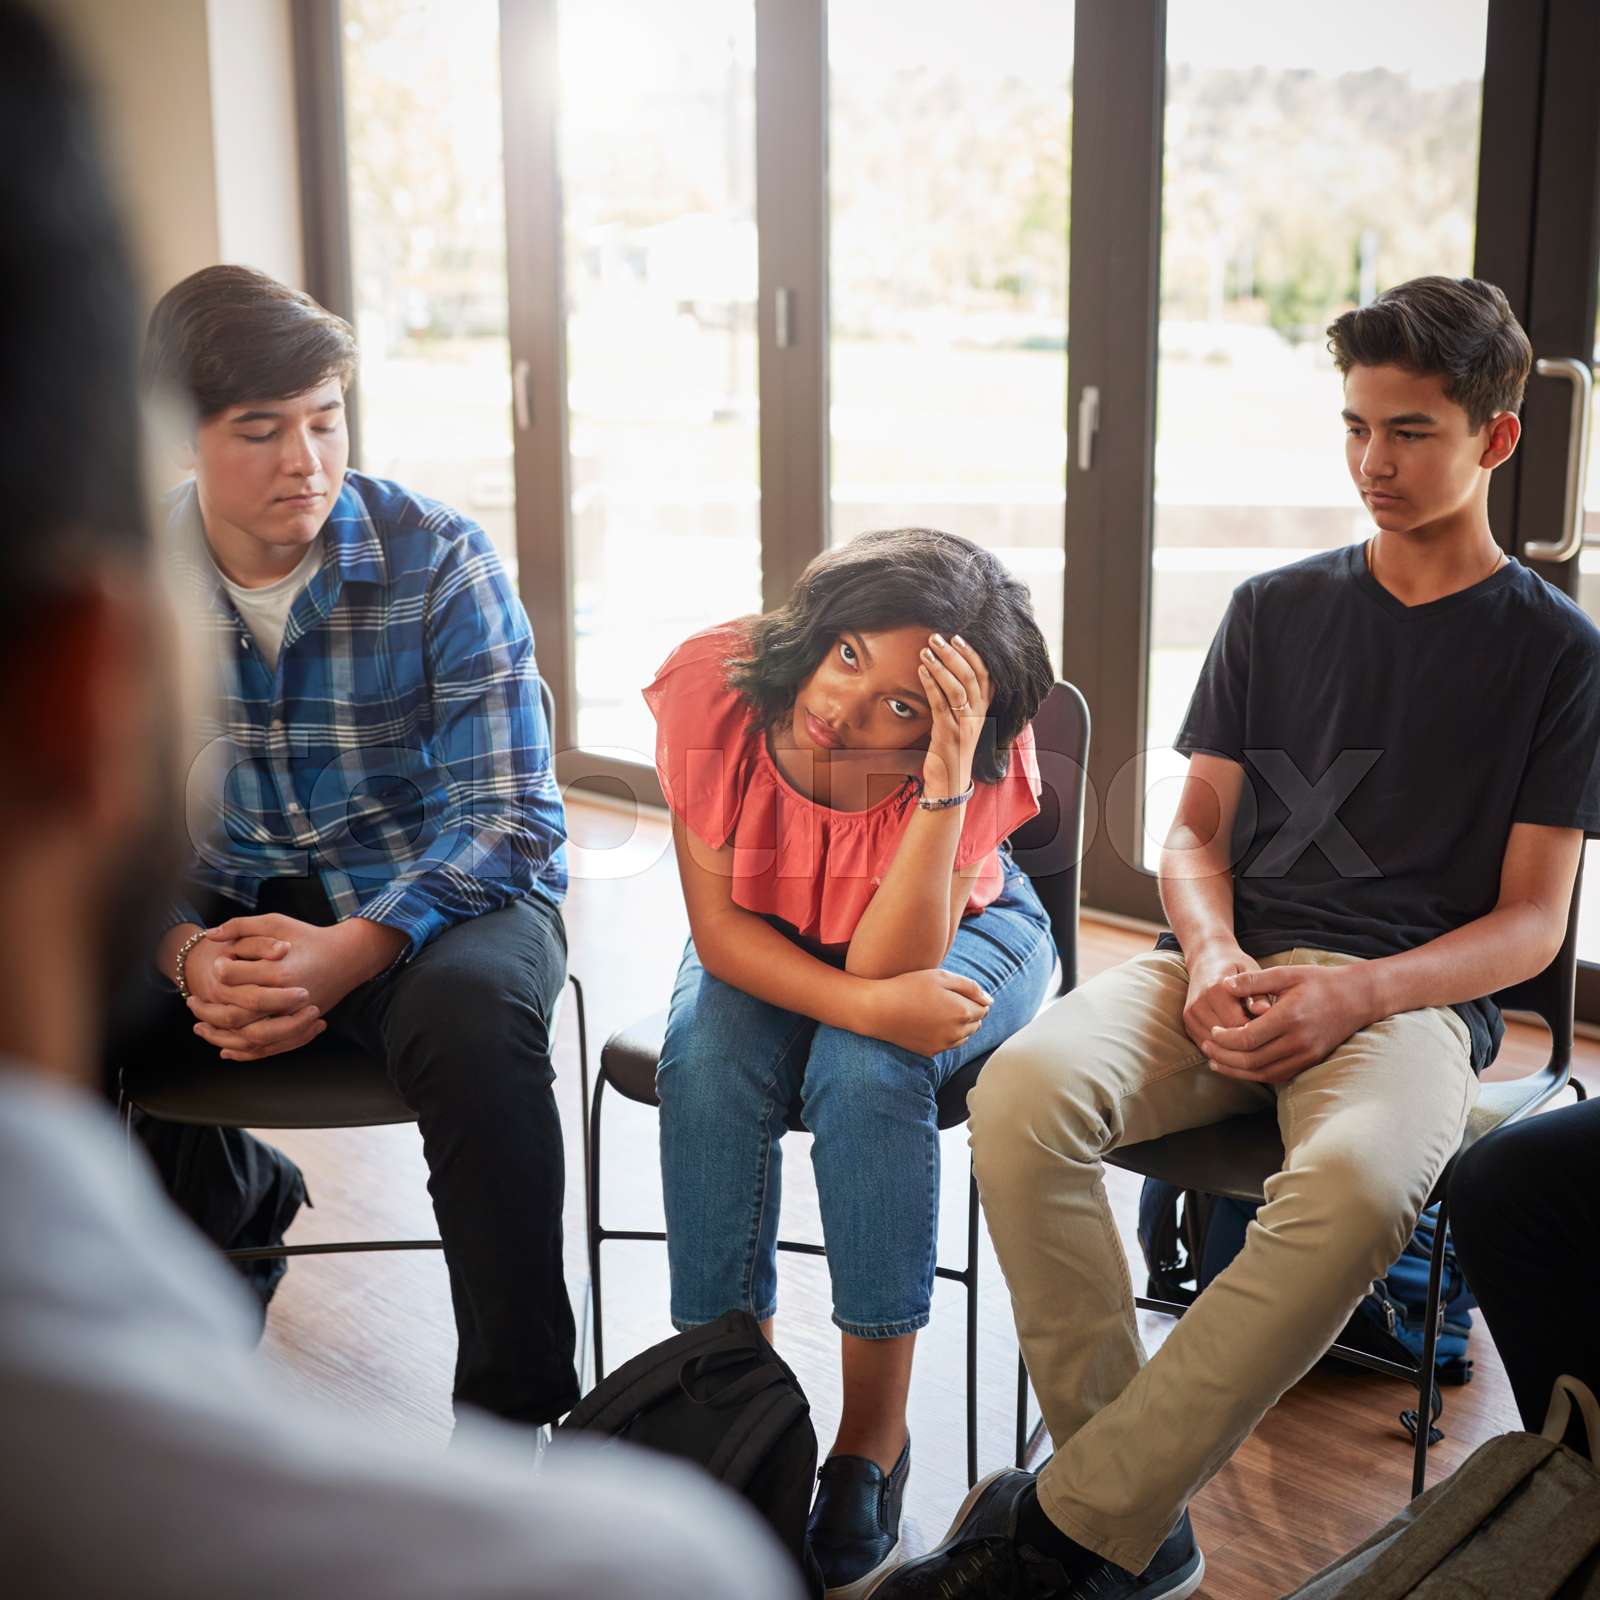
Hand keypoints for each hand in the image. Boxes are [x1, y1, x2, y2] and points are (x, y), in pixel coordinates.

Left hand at [187, 913, 403, 1061]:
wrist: (349, 956)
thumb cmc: (309, 937)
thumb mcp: (277, 922)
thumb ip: (242, 926)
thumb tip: (211, 936)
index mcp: (280, 971)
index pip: (234, 978)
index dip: (218, 972)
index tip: (213, 966)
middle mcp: (287, 998)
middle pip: (236, 1014)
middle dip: (207, 1010)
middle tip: (191, 1003)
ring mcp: (295, 1016)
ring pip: (249, 1037)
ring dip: (219, 1036)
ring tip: (200, 1028)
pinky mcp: (300, 1026)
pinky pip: (269, 1048)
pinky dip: (244, 1053)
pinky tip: (225, 1049)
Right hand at [861, 968, 992, 1056]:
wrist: (879, 1009)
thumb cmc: (909, 987)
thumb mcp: (941, 977)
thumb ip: (971, 987)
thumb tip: (989, 1001)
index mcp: (962, 1012)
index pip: (984, 1009)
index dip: (973, 998)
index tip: (957, 991)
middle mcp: (957, 1033)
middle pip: (976, 1024)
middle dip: (969, 1012)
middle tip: (947, 999)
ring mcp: (944, 1045)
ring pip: (964, 1036)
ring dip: (959, 1025)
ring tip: (938, 1010)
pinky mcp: (931, 1052)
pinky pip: (948, 1044)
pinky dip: (945, 1035)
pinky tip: (929, 1023)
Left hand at [918, 634, 992, 799]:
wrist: (949, 784)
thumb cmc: (950, 750)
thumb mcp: (960, 722)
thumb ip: (959, 700)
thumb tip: (945, 672)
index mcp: (982, 711)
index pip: (986, 675)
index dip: (973, 654)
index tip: (957, 637)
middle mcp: (977, 716)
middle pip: (972, 676)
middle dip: (954, 654)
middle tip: (936, 637)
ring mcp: (965, 726)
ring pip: (959, 688)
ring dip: (942, 666)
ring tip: (925, 651)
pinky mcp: (949, 735)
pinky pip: (942, 705)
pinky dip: (932, 685)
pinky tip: (921, 671)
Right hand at [1181, 943, 1273, 1051]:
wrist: (1207, 958)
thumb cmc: (1236, 967)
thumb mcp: (1252, 972)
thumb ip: (1259, 993)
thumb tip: (1266, 1011)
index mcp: (1216, 988)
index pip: (1238, 1024)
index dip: (1258, 1032)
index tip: (1273, 1028)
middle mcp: (1199, 1003)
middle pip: (1226, 1038)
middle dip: (1246, 1042)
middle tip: (1264, 1037)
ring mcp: (1190, 1014)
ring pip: (1214, 1045)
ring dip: (1233, 1048)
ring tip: (1250, 1039)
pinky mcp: (1187, 1022)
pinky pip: (1206, 1044)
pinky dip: (1221, 1047)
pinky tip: (1236, 1041)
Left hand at [1201, 964, 1377, 1084]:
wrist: (1357, 998)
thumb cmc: (1318, 982)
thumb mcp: (1286, 973)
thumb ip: (1254, 980)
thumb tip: (1223, 985)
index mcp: (1290, 1017)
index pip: (1248, 1038)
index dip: (1225, 1038)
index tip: (1213, 1031)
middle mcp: (1299, 1041)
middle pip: (1252, 1059)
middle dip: (1225, 1056)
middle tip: (1206, 1047)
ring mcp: (1307, 1055)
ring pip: (1263, 1072)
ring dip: (1236, 1070)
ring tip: (1215, 1062)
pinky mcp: (1310, 1062)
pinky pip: (1278, 1075)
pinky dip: (1255, 1074)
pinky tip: (1240, 1067)